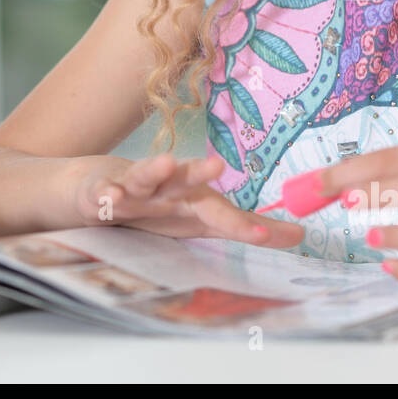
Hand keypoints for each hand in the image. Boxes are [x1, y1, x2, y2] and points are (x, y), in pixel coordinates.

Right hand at [71, 153, 303, 247]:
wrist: (97, 188)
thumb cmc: (157, 206)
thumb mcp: (200, 220)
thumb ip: (244, 226)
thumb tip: (300, 234)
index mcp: (191, 201)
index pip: (222, 212)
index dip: (243, 224)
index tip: (269, 234)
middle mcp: (166, 191)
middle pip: (187, 183)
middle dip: (200, 175)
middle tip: (217, 165)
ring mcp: (134, 191)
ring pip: (145, 178)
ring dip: (154, 171)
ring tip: (166, 163)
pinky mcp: (101, 194)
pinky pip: (103, 195)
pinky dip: (107, 195)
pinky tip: (110, 197)